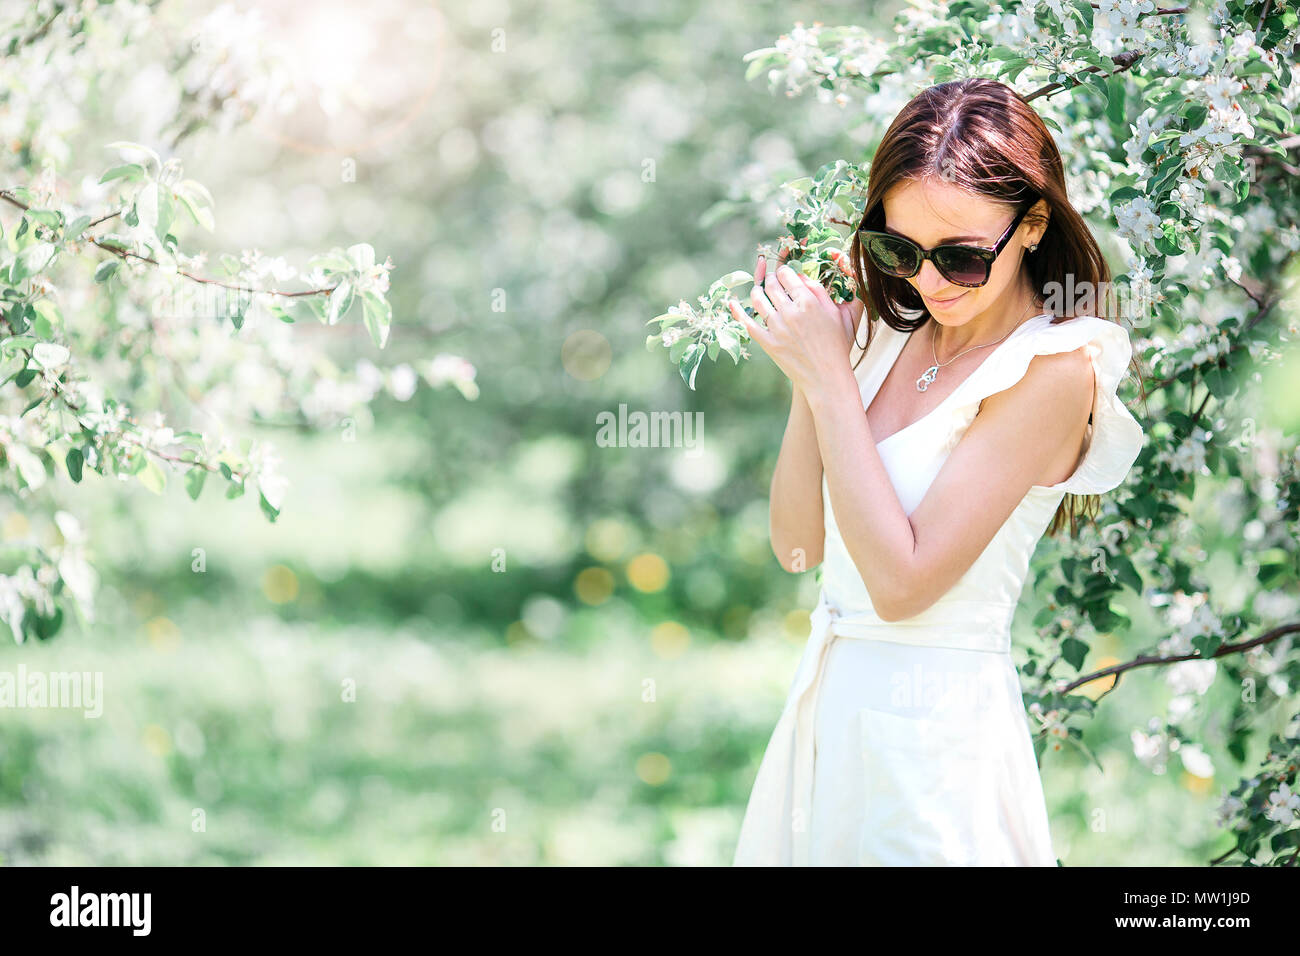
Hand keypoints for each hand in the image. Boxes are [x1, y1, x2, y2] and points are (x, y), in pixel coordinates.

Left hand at [726, 252, 863, 395]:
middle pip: (771, 285)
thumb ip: (820, 292)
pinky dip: (737, 311)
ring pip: (758, 300)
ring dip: (757, 290)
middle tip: (772, 280)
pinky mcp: (768, 343)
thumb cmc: (836, 346)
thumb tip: (801, 277)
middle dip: (770, 278)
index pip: (787, 275)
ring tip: (760, 290)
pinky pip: (748, 323)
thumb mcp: (837, 314)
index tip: (784, 274)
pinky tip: (732, 302)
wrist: (826, 377)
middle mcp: (791, 313)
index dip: (784, 271)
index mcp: (809, 303)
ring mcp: (777, 328)